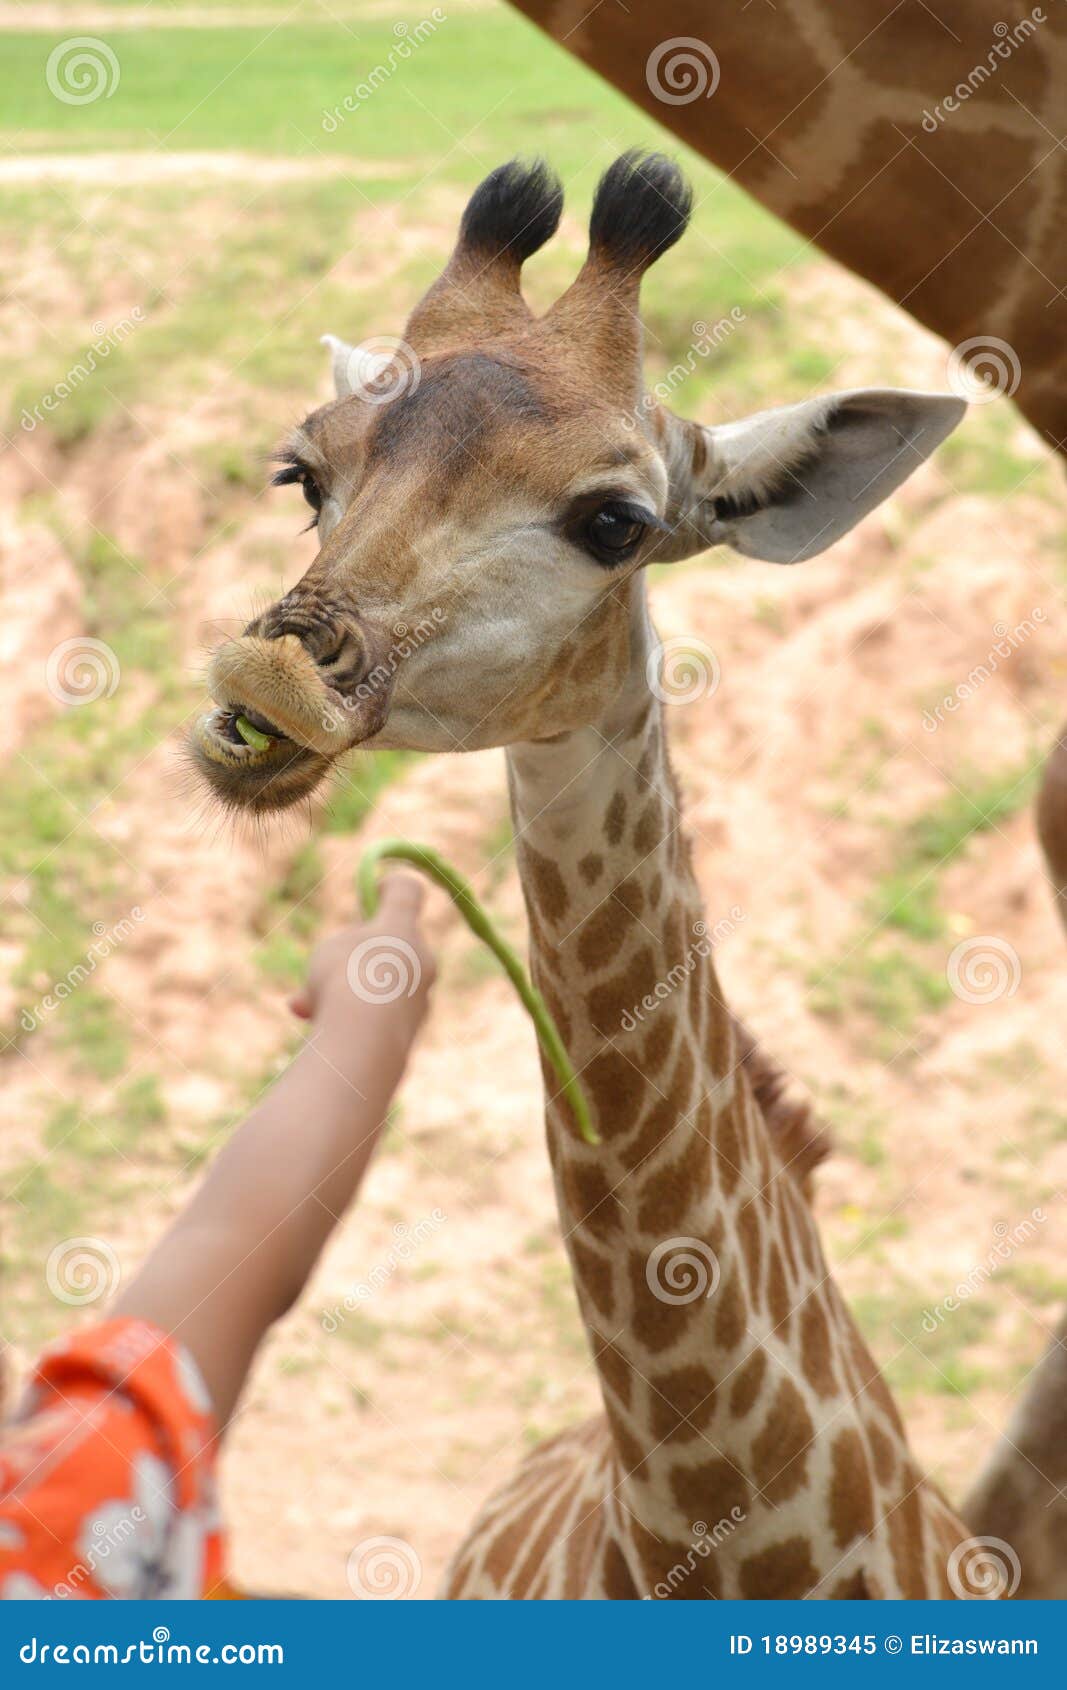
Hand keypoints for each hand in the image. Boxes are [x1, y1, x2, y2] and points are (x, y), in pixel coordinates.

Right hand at [289, 874, 436, 1067]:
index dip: (388, 888)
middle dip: (354, 956)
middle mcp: (422, 962)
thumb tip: (351, 957)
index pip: (408, 892)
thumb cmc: (347, 979)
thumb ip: (349, 940)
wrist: (364, 1040)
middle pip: (390, 946)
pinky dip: (349, 1017)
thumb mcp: (338, 944)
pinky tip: (313, 1022)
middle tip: (321, 967)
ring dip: (344, 991)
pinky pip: (374, 1018)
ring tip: (303, 1004)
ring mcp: (419, 1001)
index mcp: (407, 930)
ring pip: (377, 986)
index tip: (371, 895)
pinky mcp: (408, 1034)